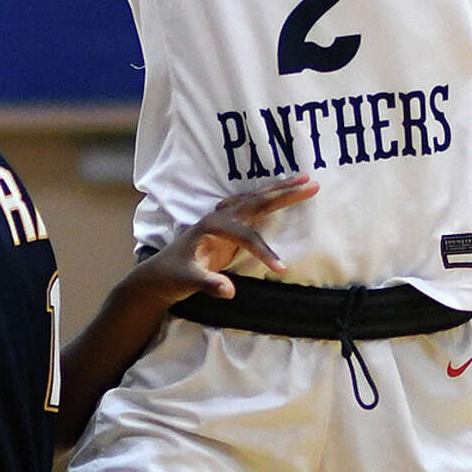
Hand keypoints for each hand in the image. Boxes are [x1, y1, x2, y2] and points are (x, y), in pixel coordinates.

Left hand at [143, 174, 318, 304]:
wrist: (159, 274)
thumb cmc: (173, 277)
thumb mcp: (188, 282)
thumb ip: (208, 284)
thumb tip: (229, 291)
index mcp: (211, 227)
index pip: (245, 236)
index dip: (264, 251)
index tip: (282, 269)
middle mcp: (218, 216)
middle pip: (256, 201)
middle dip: (285, 193)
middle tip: (312, 184)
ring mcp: (222, 217)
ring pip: (256, 198)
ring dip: (280, 189)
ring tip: (304, 179)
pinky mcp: (227, 223)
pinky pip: (252, 204)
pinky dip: (269, 196)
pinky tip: (280, 189)